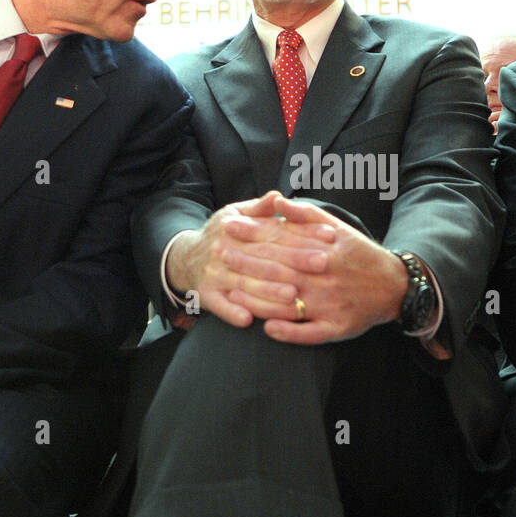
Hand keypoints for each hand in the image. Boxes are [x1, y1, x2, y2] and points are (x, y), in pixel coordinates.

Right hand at [165, 190, 333, 328]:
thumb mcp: (235, 215)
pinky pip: (220, 306)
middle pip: (265, 257)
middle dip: (295, 261)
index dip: (304, 233)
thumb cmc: (221, 235)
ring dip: (268, 293)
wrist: (184, 258)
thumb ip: (259, 209)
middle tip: (324, 265)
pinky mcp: (205, 294)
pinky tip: (249, 320)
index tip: (330, 236)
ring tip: (293, 297)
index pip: (275, 231)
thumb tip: (278, 196)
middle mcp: (225, 249)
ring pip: (245, 284)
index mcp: (237, 228)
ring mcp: (214, 274)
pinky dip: (232, 313)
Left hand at [226, 195, 408, 345]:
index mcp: (323, 251)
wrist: (394, 285)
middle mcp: (324, 277)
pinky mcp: (336, 327)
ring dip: (257, 298)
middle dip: (245, 260)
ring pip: (287, 302)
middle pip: (277, 269)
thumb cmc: (360, 254)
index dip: (251, 232)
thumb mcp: (337, 227)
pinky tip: (267, 328)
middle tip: (217, 252)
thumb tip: (276, 200)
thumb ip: (305, 215)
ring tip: (229, 290)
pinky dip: (287, 331)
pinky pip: (308, 333)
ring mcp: (329, 304)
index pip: (280, 240)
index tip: (227, 225)